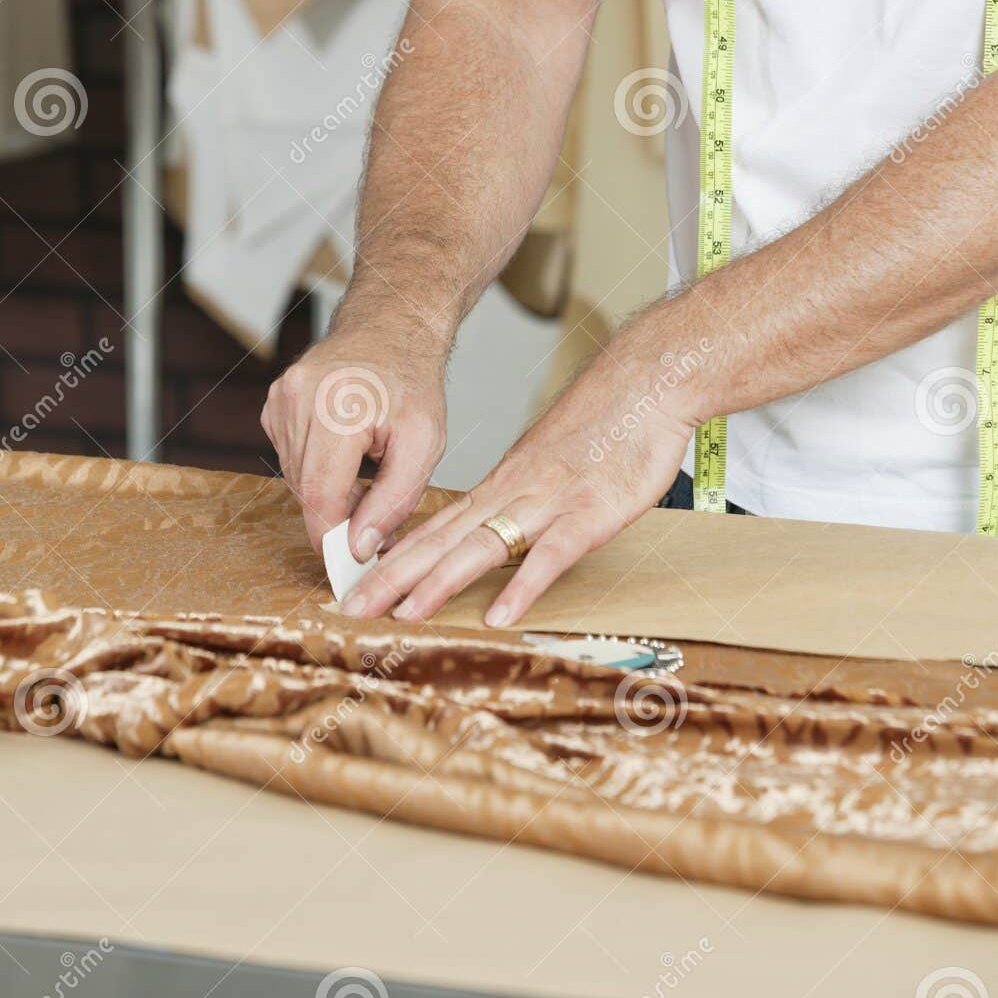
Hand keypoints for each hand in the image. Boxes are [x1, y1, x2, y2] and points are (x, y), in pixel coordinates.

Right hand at [261, 320, 447, 561]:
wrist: (390, 328)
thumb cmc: (412, 383)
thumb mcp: (425, 444)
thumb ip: (394, 500)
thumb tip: (359, 548)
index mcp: (336, 408)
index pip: (320, 495)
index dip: (333, 538)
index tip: (354, 562)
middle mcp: (296, 400)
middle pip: (306, 490)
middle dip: (339, 515)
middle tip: (377, 517)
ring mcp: (279, 400)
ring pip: (296, 478)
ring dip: (329, 491)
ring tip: (368, 474)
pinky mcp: (273, 404)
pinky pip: (290, 458)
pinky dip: (316, 468)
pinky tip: (346, 452)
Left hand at [341, 326, 698, 625]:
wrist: (646, 380)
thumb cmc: (606, 422)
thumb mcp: (550, 460)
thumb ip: (523, 495)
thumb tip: (497, 526)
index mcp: (502, 483)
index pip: (435, 525)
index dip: (394, 556)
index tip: (356, 582)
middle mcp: (514, 493)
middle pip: (443, 539)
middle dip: (394, 577)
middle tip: (351, 607)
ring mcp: (549, 503)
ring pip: (483, 546)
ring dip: (439, 583)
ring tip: (401, 615)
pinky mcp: (589, 513)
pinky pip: (551, 555)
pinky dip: (524, 586)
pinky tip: (499, 617)